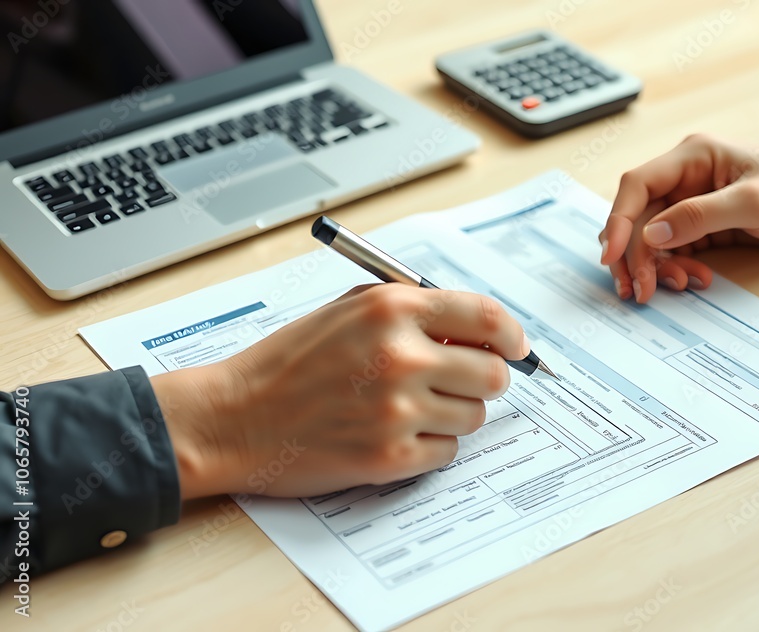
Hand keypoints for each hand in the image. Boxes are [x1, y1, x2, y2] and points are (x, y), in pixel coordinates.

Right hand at [151, 284, 528, 498]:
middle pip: (494, 374)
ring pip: (473, 416)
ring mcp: (397, 409)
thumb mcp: (346, 311)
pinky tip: (393, 434)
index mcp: (392, 309)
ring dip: (453, 414)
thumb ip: (412, 310)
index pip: (487, 317)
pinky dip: (430, 446)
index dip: (513, 335)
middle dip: (483, 379)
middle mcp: (401, 356)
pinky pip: (447, 453)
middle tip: (458, 383)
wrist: (234, 418)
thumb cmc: (287, 363)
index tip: (517, 347)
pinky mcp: (389, 456)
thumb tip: (473, 328)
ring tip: (410, 408)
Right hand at [599, 135, 758, 301]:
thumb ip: (702, 215)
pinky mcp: (696, 226)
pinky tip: (692, 279)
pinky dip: (674, 269)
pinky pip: (670, 251)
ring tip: (674, 287)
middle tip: (638, 290)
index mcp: (691, 158)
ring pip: (649, 239)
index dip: (618, 220)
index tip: (611, 256)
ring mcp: (686, 203)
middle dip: (634, 256)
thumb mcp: (755, 201)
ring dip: (653, 267)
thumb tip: (652, 235)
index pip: (637, 186)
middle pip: (636, 218)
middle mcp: (682, 179)